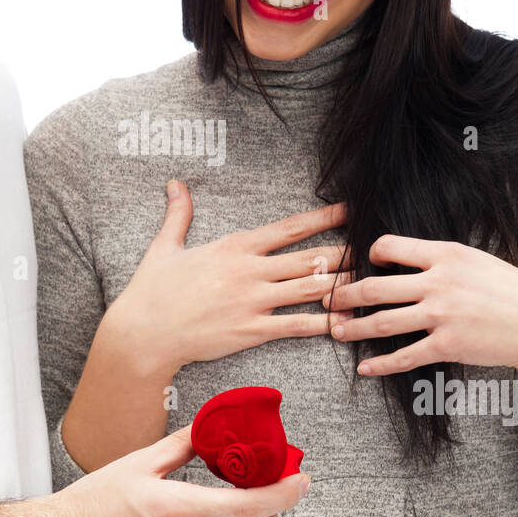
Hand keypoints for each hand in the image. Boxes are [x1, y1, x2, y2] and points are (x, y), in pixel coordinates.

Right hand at [47, 422, 309, 516]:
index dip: (285, 494)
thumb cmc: (90, 505)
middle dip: (274, 511)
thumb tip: (212, 428)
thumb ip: (183, 446)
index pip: (251, 506)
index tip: (301, 481)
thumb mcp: (138, 463)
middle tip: (277, 490)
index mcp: (176, 510)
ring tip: (248, 508)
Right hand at [104, 184, 353, 372]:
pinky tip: (344, 322)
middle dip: (345, 251)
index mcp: (235, 247)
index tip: (349, 208)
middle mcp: (250, 271)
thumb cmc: (152, 290)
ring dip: (341, 285)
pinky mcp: (252, 331)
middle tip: (374, 246)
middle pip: (309, 258)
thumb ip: (179, 215)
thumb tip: (175, 184)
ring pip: (310, 290)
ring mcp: (253, 302)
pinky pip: (296, 326)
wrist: (144, 332)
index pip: (288, 228)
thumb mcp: (165, 246)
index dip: (323, 217)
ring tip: (369, 282)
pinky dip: (323, 324)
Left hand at [323, 234, 517, 379]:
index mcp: (443, 254)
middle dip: (344, 294)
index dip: (368, 254)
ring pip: (382, 322)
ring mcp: (441, 315)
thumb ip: (437, 258)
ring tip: (336, 330)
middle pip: (375, 287)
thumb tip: (402, 258)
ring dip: (353, 328)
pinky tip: (365, 368)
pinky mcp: (448, 345)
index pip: (389, 246)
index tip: (360, 263)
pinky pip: (405, 356)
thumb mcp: (471, 258)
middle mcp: (438, 282)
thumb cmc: (505, 286)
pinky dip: (380, 364)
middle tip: (326, 299)